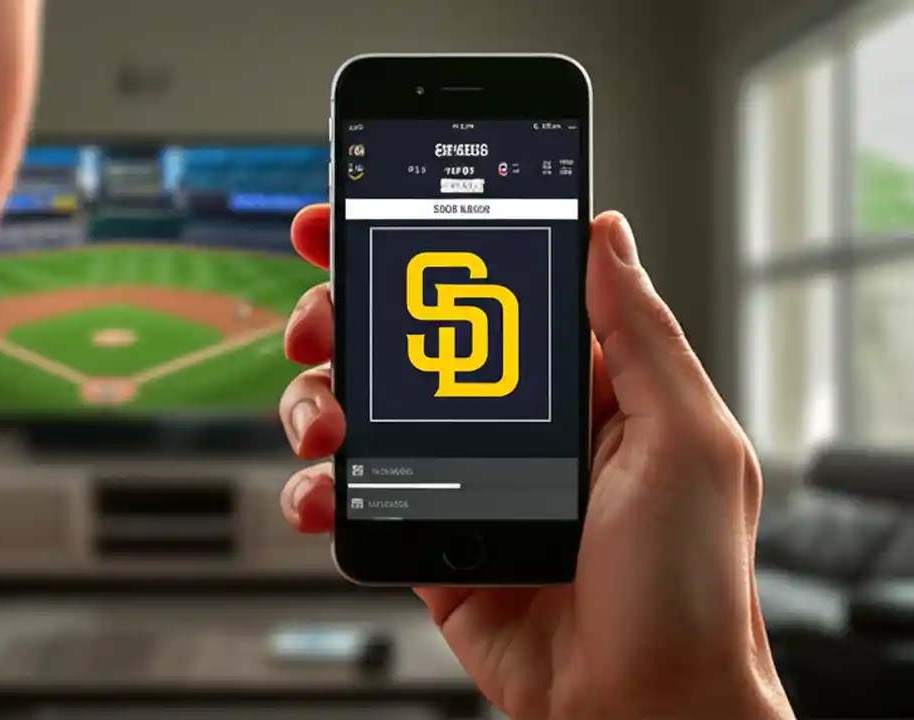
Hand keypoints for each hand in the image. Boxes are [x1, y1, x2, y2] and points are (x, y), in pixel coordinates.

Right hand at [278, 205, 794, 719]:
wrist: (643, 710)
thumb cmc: (692, 588)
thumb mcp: (688, 441)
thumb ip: (639, 334)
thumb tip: (605, 232)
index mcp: (578, 387)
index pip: (486, 292)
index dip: (419, 249)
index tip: (358, 218)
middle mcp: (509, 424)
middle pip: (401, 342)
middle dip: (343, 318)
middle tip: (319, 324)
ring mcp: (459, 480)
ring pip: (361, 411)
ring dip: (317, 402)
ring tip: (326, 427)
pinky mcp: (423, 538)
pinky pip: (351, 496)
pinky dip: (315, 489)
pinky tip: (319, 495)